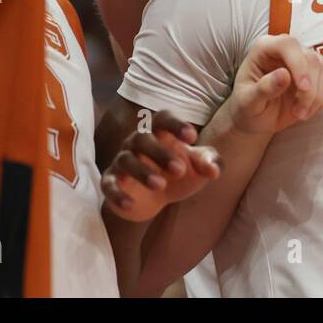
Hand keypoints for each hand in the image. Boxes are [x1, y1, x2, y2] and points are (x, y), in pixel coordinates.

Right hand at [102, 110, 221, 222]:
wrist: (154, 200)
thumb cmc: (178, 174)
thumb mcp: (198, 168)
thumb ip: (209, 163)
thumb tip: (213, 170)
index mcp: (160, 133)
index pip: (163, 118)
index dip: (175, 124)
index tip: (192, 136)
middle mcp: (138, 143)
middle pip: (142, 139)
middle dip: (160, 153)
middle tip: (179, 170)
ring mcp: (122, 162)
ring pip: (126, 160)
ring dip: (142, 172)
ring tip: (161, 186)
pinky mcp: (111, 183)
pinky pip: (109, 185)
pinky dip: (117, 194)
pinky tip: (131, 204)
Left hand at [228, 34, 322, 135]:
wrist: (256, 117)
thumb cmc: (247, 107)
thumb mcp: (248, 102)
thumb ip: (263, 88)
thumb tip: (284, 75)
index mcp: (265, 48)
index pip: (288, 45)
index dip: (299, 64)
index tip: (303, 88)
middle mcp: (287, 50)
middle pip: (311, 58)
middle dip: (310, 89)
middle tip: (298, 113)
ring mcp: (304, 60)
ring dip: (318, 96)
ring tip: (300, 114)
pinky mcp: (317, 74)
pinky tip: (309, 110)